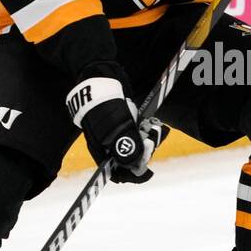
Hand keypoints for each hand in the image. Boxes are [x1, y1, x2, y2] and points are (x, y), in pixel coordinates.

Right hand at [66, 63, 156, 182]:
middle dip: (144, 152)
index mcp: (102, 150)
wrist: (99, 76)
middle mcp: (108, 145)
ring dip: (147, 138)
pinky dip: (145, 129)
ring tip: (149, 125)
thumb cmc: (103, 101)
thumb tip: (135, 167)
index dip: (133, 174)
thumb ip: (125, 146)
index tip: (147, 168)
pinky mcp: (123, 123)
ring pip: (136, 145)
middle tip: (151, 139)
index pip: (118, 173)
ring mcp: (116, 134)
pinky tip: (147, 120)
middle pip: (130, 160)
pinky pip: (137, 132)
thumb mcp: (116, 125)